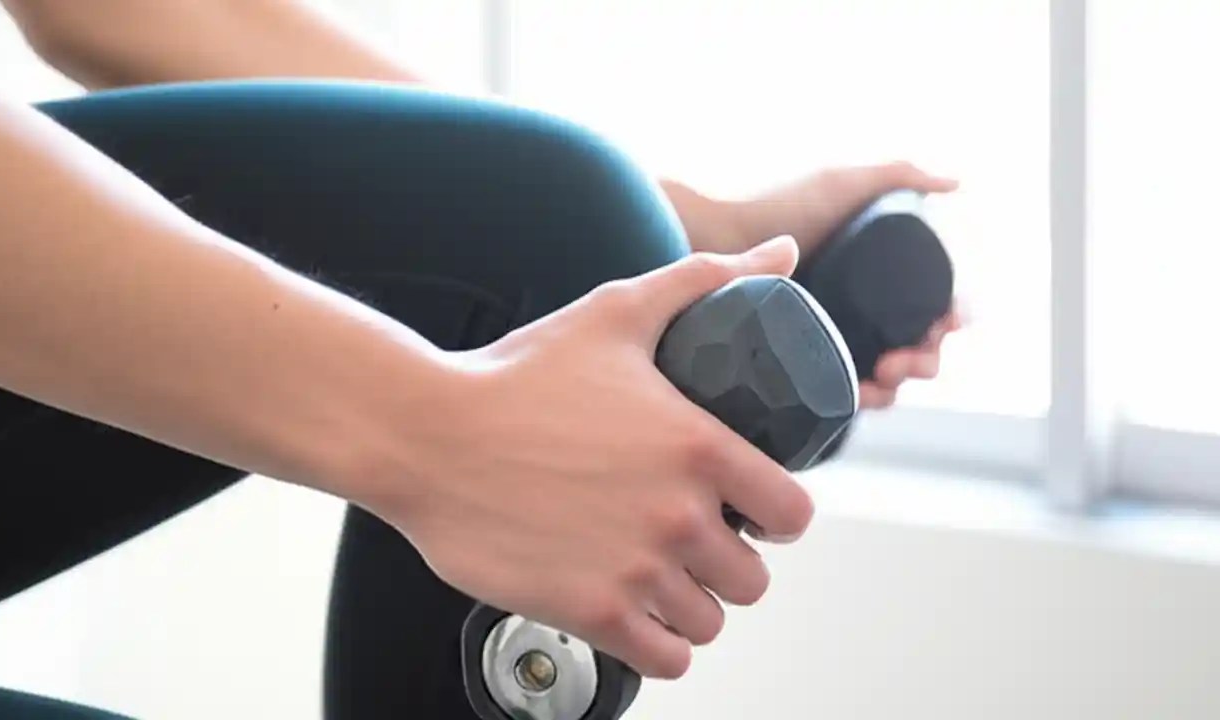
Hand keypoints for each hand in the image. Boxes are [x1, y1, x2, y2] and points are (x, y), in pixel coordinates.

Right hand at [386, 238, 810, 679]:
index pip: (794, 515)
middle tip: (697, 544)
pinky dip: (660, 646)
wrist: (425, 434)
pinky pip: (665, 659)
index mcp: (700, 447)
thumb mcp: (616, 314)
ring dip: (692, 605)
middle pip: (752, 578)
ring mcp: (635, 570)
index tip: (755, 512)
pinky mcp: (590, 613)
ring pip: (709, 621)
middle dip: (730, 563)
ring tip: (663, 579)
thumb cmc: (515, 376)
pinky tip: (641, 620)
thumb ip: (707, 278)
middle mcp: (678, 516)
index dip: (780, 516)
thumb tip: (782, 253)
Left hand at [664, 161, 962, 408]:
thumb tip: (957, 184)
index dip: (954, 316)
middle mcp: (858, 309)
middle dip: (928, 359)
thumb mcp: (844, 183)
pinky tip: (860, 399)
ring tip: (883, 377)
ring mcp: (827, 339)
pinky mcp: (796, 366)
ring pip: (884, 379)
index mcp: (879, 274)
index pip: (936, 303)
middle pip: (917, 347)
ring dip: (899, 386)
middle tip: (907, 360)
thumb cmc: (773, 204)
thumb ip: (901, 174)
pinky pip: (838, 397)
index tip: (952, 322)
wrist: (706, 230)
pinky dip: (859, 403)